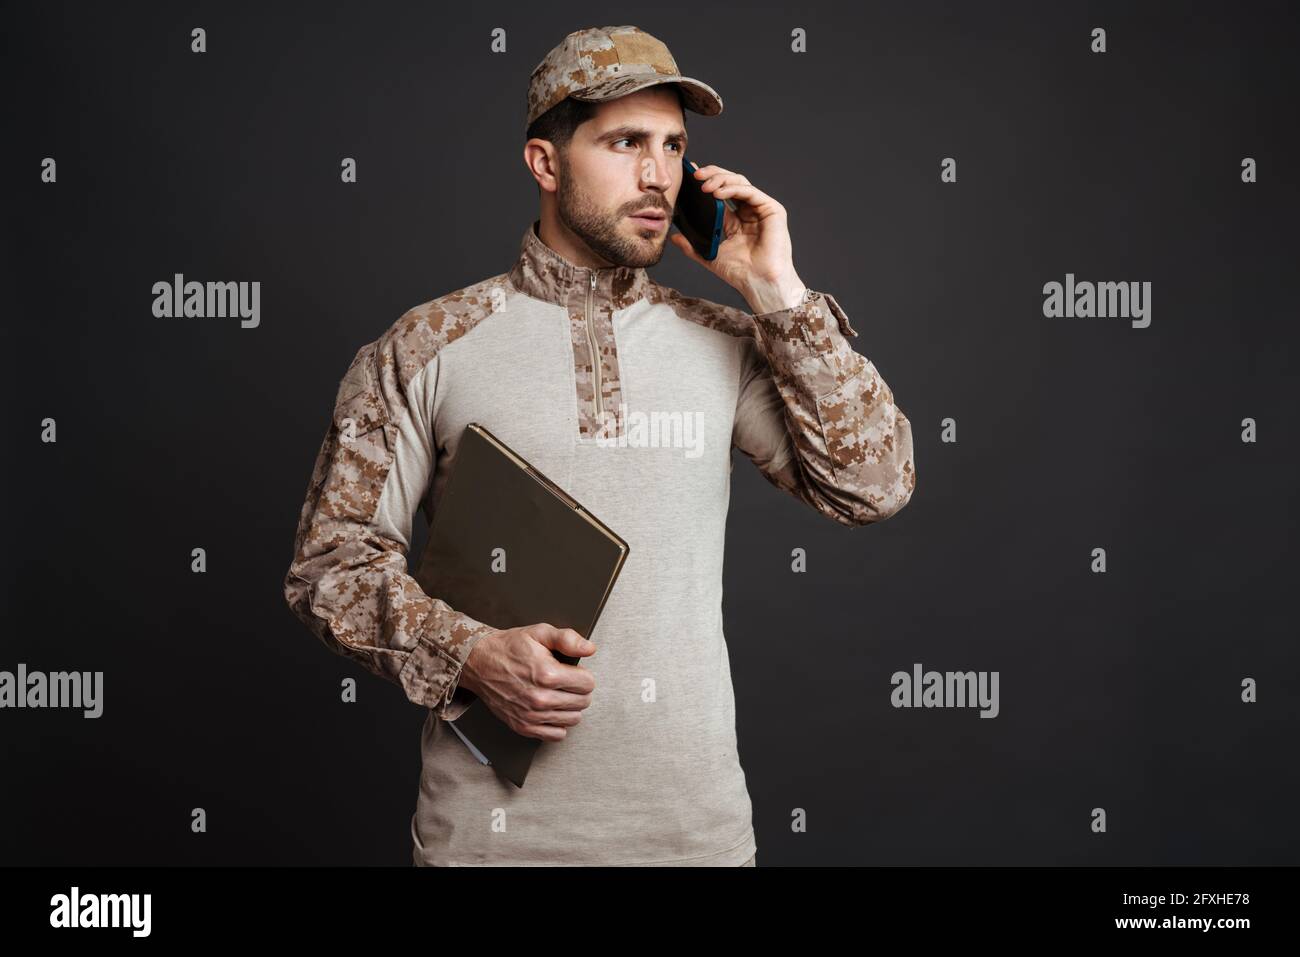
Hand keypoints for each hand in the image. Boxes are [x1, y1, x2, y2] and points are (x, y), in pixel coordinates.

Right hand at [457, 623, 595, 741]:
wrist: (480, 662)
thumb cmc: (509, 647)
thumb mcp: (540, 633)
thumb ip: (568, 639)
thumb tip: (589, 649)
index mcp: (547, 674)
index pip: (588, 684)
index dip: (583, 675)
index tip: (573, 671)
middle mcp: (540, 698)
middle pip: (583, 702)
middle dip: (579, 690)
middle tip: (566, 681)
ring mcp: (531, 715)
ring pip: (573, 719)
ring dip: (570, 707)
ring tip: (559, 694)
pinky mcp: (524, 726)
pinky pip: (557, 735)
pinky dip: (558, 723)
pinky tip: (552, 709)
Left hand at [669, 162, 806, 312]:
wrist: (759, 284)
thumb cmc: (741, 273)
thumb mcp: (709, 256)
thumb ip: (692, 246)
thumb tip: (674, 238)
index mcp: (736, 220)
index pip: (720, 194)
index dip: (707, 182)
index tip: (689, 175)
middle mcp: (749, 212)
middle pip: (730, 183)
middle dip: (713, 175)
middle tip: (695, 176)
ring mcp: (761, 210)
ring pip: (740, 183)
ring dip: (721, 180)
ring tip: (704, 187)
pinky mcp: (772, 210)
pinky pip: (750, 192)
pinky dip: (733, 189)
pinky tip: (718, 194)